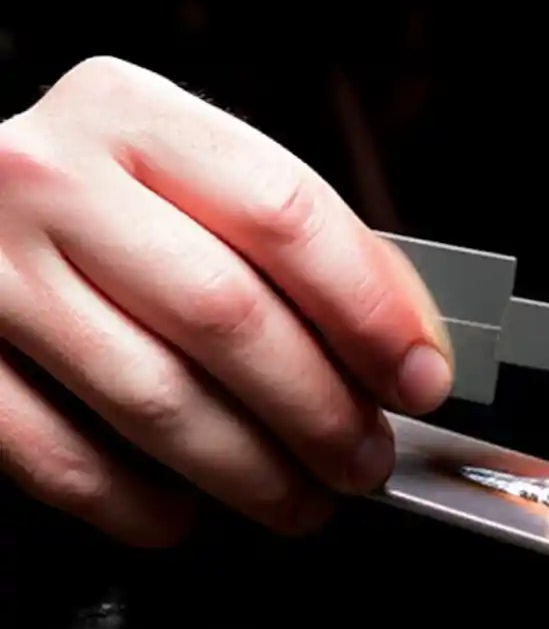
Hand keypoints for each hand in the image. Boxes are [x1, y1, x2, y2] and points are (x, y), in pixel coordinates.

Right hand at [0, 57, 453, 546]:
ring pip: (153, 397)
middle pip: (226, 314)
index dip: (370, 311)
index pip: (284, 214)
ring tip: (303, 497)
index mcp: (132, 117)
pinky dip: (136, 502)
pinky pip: (56, 456)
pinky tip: (183, 511)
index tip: (419, 377)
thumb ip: (292, 240)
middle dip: (320, 409)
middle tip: (366, 458)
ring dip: (251, 471)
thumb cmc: (96, 193)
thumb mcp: (191, 172)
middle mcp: (49, 181)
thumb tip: (404, 342)